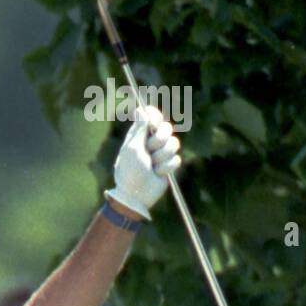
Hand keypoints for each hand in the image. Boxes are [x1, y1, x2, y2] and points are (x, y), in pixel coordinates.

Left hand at [107, 104, 180, 220]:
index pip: (152, 115)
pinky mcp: (168, 165)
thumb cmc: (129, 172)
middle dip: (159, 140)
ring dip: (162, 157)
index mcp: (139, 134)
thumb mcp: (132, 149)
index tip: (153, 124)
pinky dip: (165, 168)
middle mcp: (150, 141)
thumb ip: (139, 129)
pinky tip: (157, 174)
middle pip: (167, 128)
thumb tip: (141, 109)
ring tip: (152, 166)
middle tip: (149, 151)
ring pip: (174, 144)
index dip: (156, 117)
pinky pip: (176, 160)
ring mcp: (160, 153)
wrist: (135, 196)